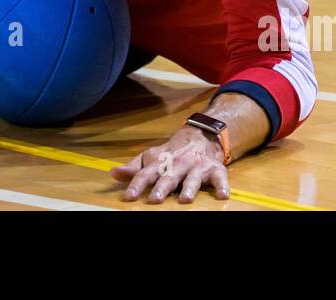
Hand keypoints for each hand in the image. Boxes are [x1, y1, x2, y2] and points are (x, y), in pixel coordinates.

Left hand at [111, 126, 230, 204]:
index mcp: (161, 162)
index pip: (146, 173)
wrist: (200, 136)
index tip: (128, 196)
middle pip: (169, 176)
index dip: (136, 184)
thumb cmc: (171, 154)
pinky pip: (220, 178)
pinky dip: (222, 186)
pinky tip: (223, 195)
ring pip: (193, 178)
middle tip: (155, 200)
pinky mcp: (215, 170)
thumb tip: (113, 173)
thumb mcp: (151, 157)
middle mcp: (178, 164)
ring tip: (185, 199)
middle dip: (162, 188)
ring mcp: (197, 166)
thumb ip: (134, 168)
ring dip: (190, 187)